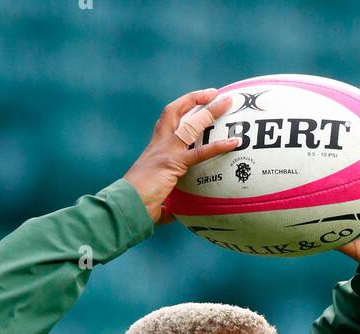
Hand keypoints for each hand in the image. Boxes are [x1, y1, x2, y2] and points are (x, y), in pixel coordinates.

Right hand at [122, 88, 241, 225]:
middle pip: (174, 111)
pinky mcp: (173, 163)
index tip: (195, 103)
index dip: (180, 110)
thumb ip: (167, 204)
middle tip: (213, 93)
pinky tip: (233, 143)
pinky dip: (218, 146)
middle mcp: (159, 145)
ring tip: (227, 102)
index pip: (166, 123)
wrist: (126, 205)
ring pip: (190, 124)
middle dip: (193, 99)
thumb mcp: (154, 199)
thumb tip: (175, 214)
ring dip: (209, 111)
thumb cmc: (136, 206)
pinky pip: (200, 152)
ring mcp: (166, 151)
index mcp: (154, 150)